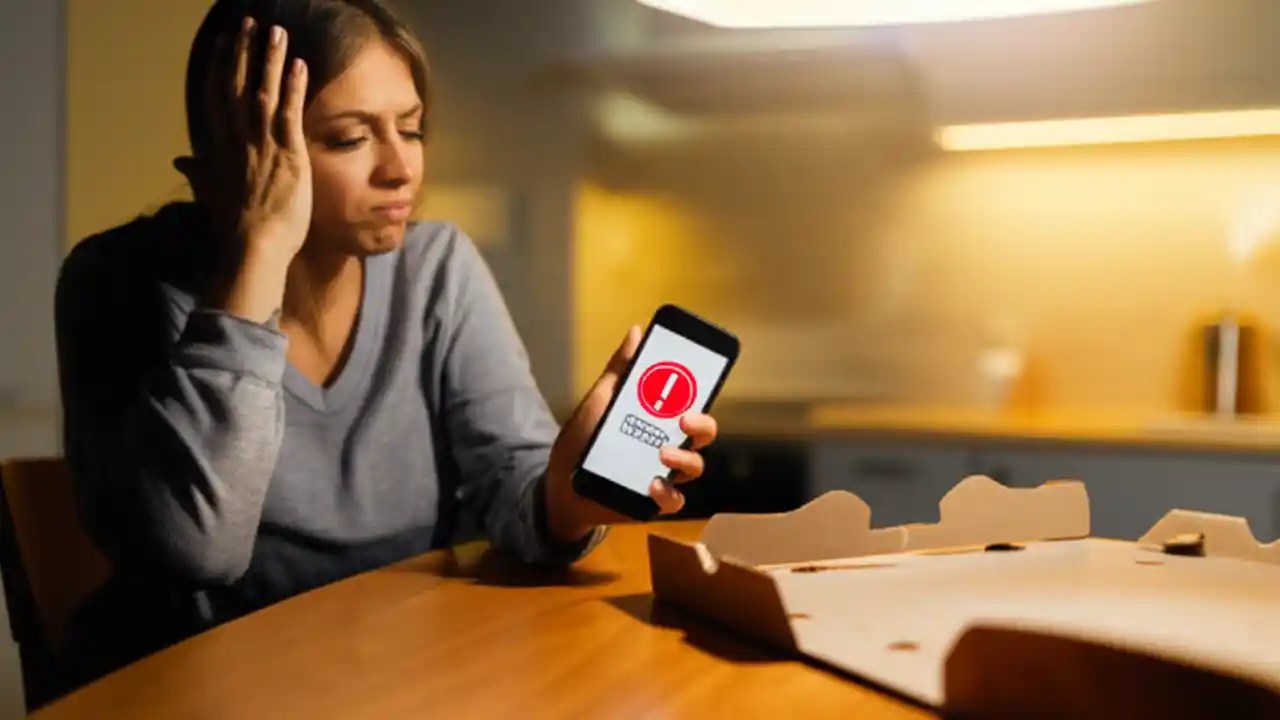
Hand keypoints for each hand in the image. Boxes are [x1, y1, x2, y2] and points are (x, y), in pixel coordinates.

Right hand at [174, 18, 311, 320]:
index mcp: (221, 148)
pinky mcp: (288, 155)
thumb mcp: (212, 193)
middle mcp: (238, 141)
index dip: (219, 67)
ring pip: (262, 92)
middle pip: (235, 85)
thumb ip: (200, 171)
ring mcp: (262, 145)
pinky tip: (299, 64)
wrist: (253, 248)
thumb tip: (180, 160)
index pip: (217, 97)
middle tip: (248, 22)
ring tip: (274, 31)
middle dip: (241, 52)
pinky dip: (293, 87)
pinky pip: (289, 113)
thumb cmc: (237, 227)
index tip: (222, 43)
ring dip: (268, 59)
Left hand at [544, 326, 720, 542]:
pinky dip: (667, 494)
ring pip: (694, 467)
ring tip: (662, 454)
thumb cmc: (582, 440)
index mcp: (658, 418)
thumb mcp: (598, 402)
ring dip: (685, 459)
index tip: (699, 376)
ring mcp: (663, 474)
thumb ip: (619, 371)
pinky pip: (674, 500)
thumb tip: (635, 332)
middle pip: (703, 434)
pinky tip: (652, 485)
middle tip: (685, 419)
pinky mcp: (653, 501)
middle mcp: (668, 444)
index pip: (691, 402)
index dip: (702, 389)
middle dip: (702, 424)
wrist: (558, 485)